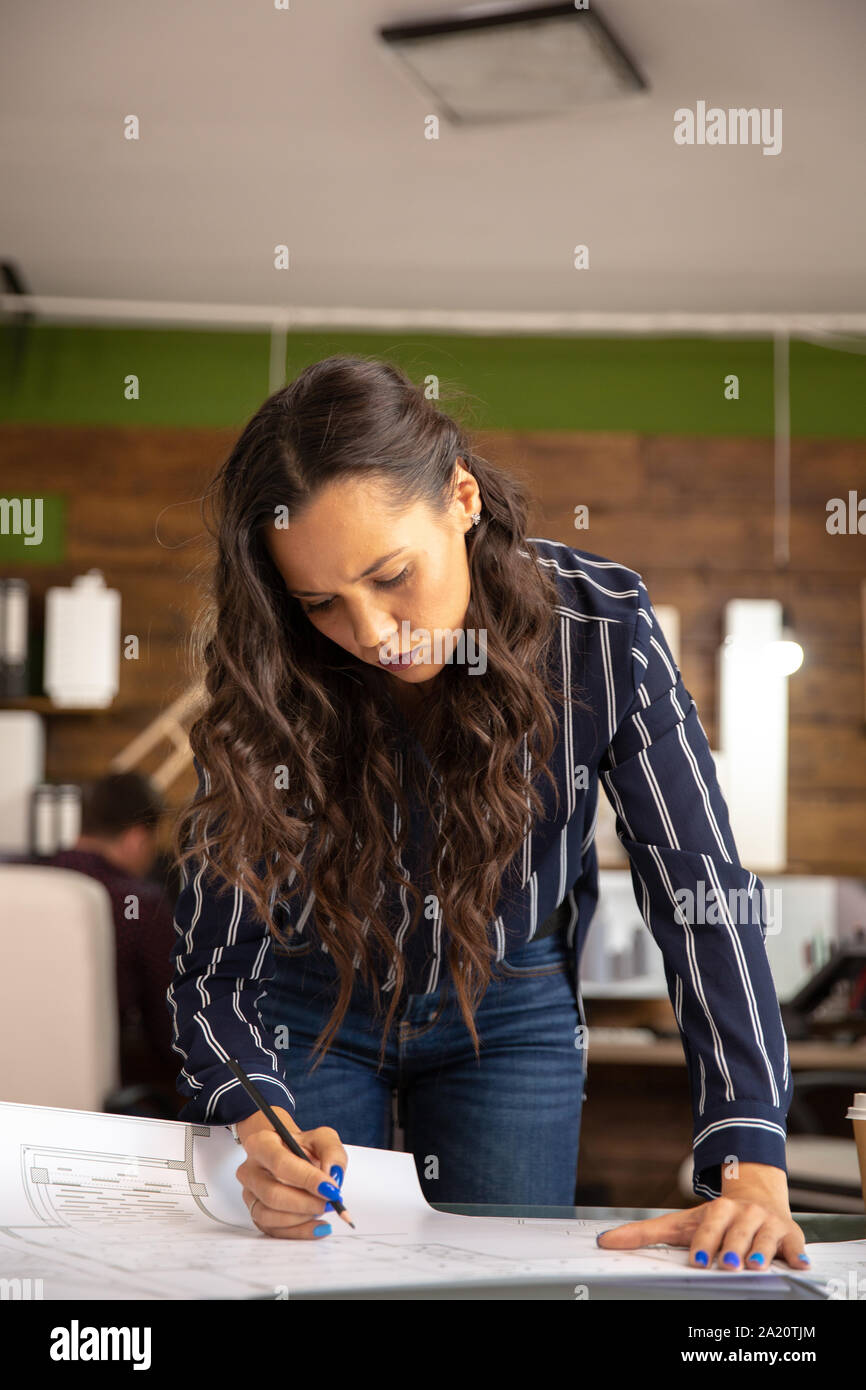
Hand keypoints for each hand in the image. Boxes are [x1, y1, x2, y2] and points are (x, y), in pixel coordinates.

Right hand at [234, 1106, 347, 1238]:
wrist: (292, 1157)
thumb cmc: (304, 1147)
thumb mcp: (322, 1138)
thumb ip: (331, 1152)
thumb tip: (332, 1175)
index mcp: (261, 1143)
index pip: (280, 1163)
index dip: (306, 1178)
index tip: (330, 1188)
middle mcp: (250, 1170)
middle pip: (272, 1193)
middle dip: (305, 1203)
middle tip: (329, 1203)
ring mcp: (250, 1194)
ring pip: (269, 1215)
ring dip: (301, 1218)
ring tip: (323, 1210)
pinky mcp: (255, 1214)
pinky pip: (273, 1231)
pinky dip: (298, 1232)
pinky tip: (318, 1226)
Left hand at [596, 1165, 810, 1272]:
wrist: (756, 1194)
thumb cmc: (715, 1218)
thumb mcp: (680, 1222)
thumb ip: (644, 1233)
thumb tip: (605, 1241)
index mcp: (717, 1210)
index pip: (708, 1225)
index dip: (703, 1241)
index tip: (697, 1259)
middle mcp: (744, 1214)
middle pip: (738, 1231)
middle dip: (733, 1248)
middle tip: (726, 1264)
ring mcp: (768, 1224)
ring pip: (766, 1238)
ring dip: (762, 1252)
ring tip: (756, 1267)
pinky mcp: (790, 1236)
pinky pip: (795, 1246)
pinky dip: (797, 1255)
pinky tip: (798, 1265)